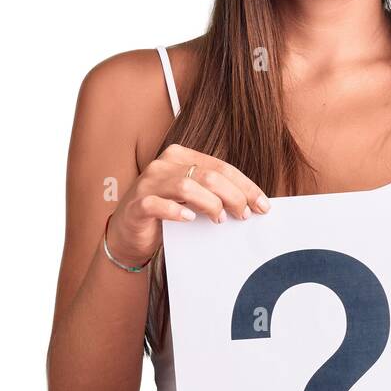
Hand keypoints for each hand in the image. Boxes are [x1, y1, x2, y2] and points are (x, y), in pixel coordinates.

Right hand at [106, 143, 270, 265]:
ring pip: (187, 186)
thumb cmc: (166, 212)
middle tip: (244, 215)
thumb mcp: (194, 198)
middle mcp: (163, 165)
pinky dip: (177, 211)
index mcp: (180, 156)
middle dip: (234, 196)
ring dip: (210, 204)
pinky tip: (189, 219)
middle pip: (209, 176)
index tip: (263, 204)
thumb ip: (215, 192)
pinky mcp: (136, 205)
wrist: (128, 233)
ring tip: (220, 219)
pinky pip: (158, 204)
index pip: (221, 167)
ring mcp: (148, 183)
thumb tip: (252, 202)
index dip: (246, 186)